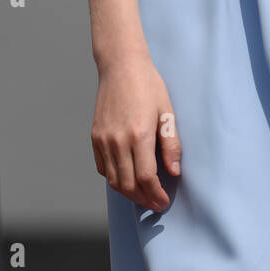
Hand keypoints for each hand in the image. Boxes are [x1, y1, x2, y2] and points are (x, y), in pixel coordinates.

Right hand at [91, 52, 182, 212]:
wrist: (121, 66)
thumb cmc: (148, 85)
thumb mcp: (167, 112)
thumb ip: (171, 144)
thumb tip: (174, 171)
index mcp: (139, 135)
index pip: (146, 178)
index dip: (155, 195)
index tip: (164, 201)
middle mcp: (118, 141)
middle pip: (128, 185)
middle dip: (143, 199)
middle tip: (155, 204)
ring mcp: (103, 140)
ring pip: (113, 180)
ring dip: (128, 193)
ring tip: (142, 196)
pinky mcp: (95, 137)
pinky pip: (102, 167)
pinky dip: (113, 179)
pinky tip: (126, 178)